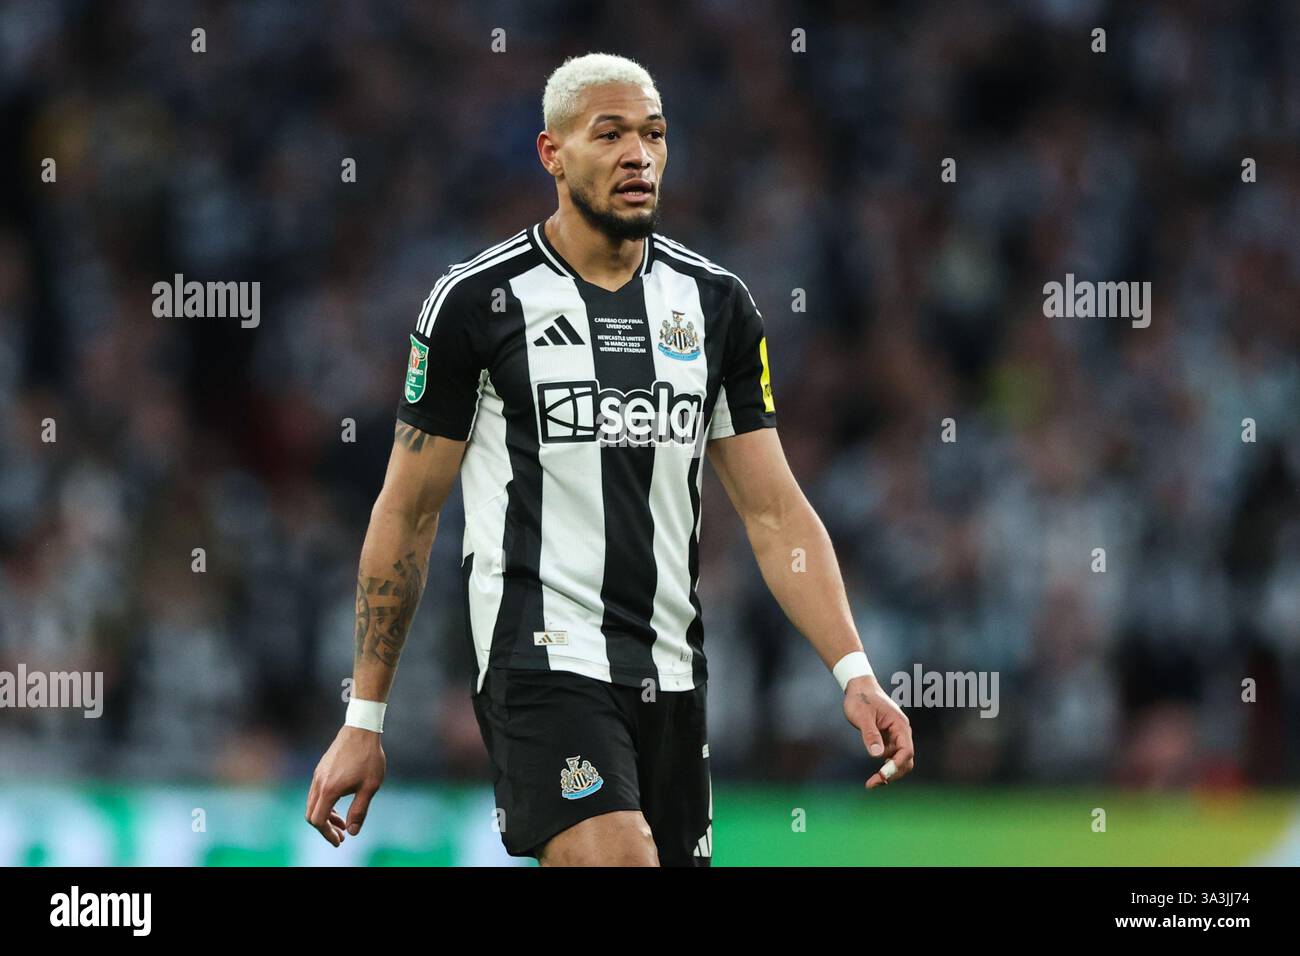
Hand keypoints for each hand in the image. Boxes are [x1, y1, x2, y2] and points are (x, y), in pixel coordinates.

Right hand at [305, 725, 386, 844]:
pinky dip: (325, 804)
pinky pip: (316, 793)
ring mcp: (317, 775)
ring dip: (325, 816)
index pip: (319, 821)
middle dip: (325, 828)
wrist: (361, 729)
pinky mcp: (321, 769)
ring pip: (313, 804)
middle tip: (342, 835)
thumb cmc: (368, 757)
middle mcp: (318, 783)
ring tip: (343, 822)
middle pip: (312, 815)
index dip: (327, 834)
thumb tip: (352, 831)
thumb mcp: (370, 787)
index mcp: (329, 790)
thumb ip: (360, 810)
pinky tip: (339, 805)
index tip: (340, 841)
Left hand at [843, 675, 914, 789]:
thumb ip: (870, 734)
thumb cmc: (860, 699)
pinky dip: (885, 766)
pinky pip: (892, 756)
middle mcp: (901, 732)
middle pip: (906, 760)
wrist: (859, 687)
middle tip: (873, 783)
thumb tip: (877, 754)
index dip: (896, 765)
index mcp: (899, 725)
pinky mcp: (889, 738)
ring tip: (871, 783)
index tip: (882, 776)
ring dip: (889, 772)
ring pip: (899, 760)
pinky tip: (875, 774)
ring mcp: (896, 735)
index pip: (906, 751)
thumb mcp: (862, 716)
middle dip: (892, 773)